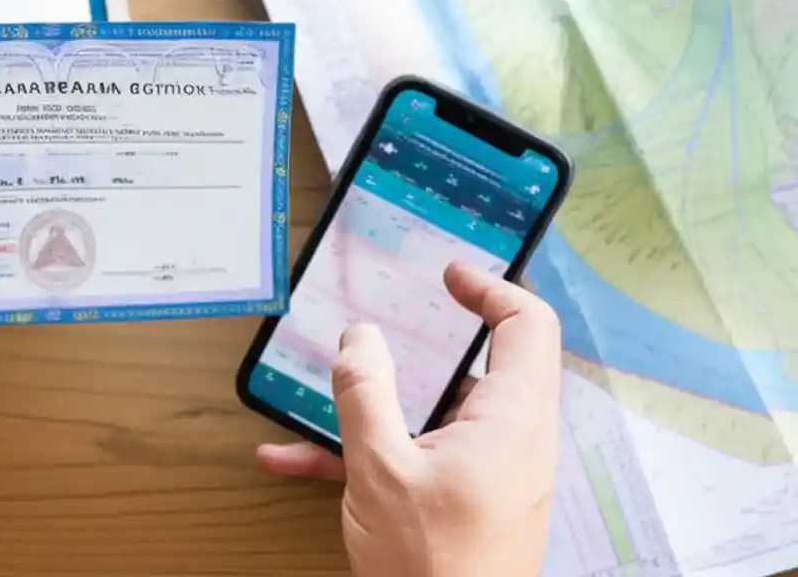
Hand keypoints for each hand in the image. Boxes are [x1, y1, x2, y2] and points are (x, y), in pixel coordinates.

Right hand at [256, 263, 560, 576]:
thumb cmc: (431, 568)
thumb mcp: (380, 470)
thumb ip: (365, 394)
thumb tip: (358, 336)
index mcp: (511, 421)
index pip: (527, 326)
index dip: (492, 288)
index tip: (448, 274)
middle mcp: (512, 442)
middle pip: (480, 367)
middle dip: (421, 348)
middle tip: (387, 321)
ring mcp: (491, 475)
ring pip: (437, 416)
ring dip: (378, 407)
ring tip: (318, 399)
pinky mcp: (467, 503)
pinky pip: (420, 457)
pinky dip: (370, 452)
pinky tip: (295, 461)